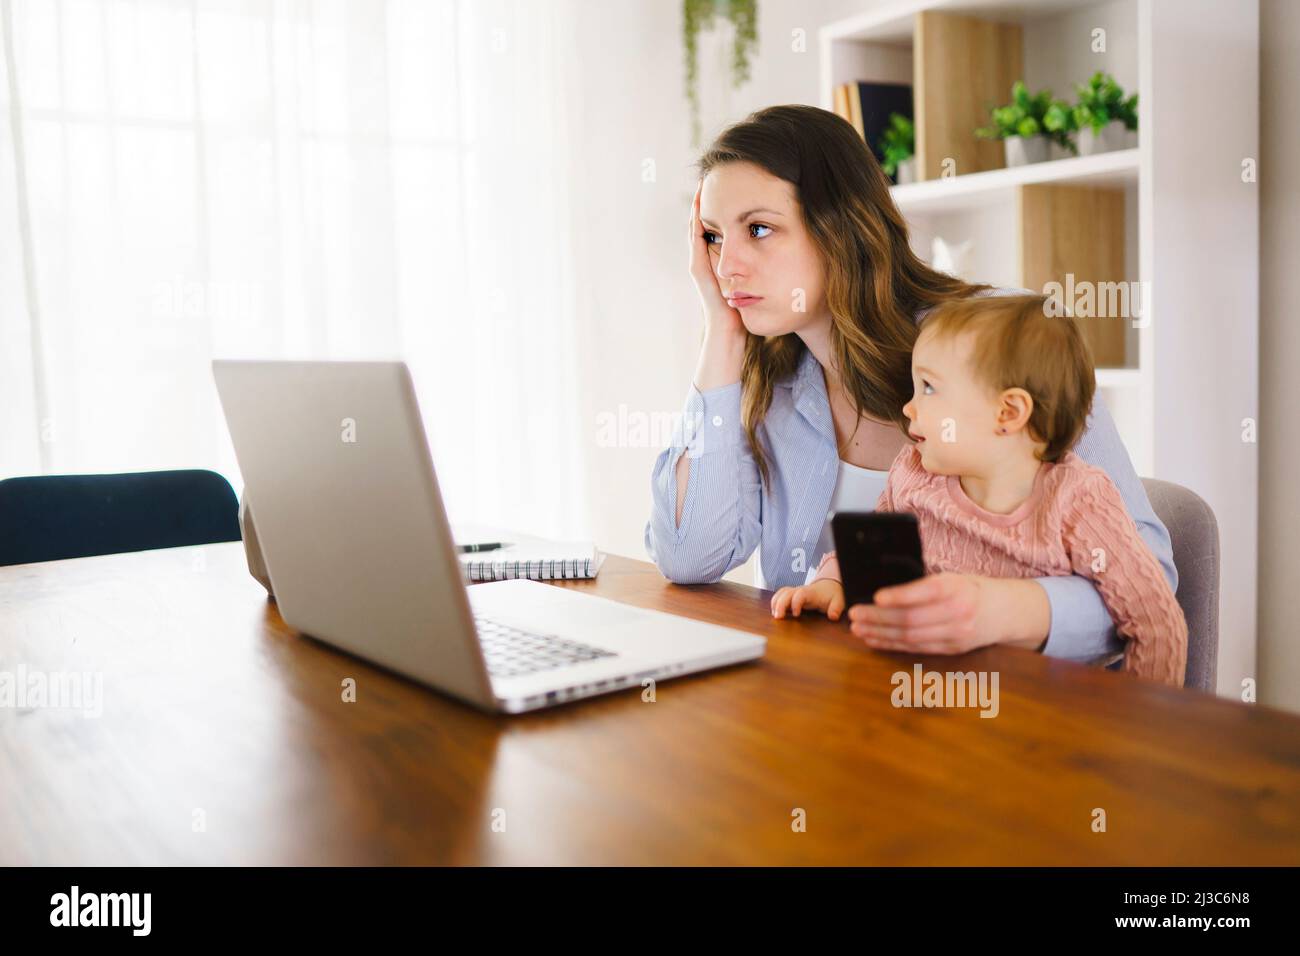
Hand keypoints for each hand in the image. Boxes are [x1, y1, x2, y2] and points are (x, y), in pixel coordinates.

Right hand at [687, 180, 745, 339]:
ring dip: (697, 209)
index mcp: (715, 262)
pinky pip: (696, 243)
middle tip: (708, 180)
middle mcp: (704, 262)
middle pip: (702, 225)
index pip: (713, 230)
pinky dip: (696, 225)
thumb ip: (755, 268)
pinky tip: (699, 210)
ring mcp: (699, 266)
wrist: (728, 333)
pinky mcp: (699, 271)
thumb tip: (773, 249)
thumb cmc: (742, 311)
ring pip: (695, 230)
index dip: (717, 210)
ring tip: (702, 187)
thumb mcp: (750, 282)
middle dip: (705, 204)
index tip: (724, 189)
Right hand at [771, 578, 846, 620]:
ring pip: (781, 593)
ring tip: (775, 616)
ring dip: (775, 603)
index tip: (796, 614)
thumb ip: (836, 608)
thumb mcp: (838, 601)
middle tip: (778, 617)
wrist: (829, 586)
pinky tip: (775, 613)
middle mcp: (800, 590)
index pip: (800, 594)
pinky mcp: (791, 596)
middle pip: (786, 593)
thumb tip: (833, 616)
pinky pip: (780, 596)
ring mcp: (795, 592)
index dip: (796, 603)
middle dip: (780, 604)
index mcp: (811, 592)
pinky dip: (775, 603)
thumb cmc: (832, 595)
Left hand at [846, 573, 1049, 653]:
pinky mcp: (951, 649)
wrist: (1005, 611)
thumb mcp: (951, 578)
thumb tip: (882, 590)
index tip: (876, 597)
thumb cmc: (969, 588)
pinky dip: (892, 644)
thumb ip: (923, 583)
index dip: (899, 596)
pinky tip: (874, 639)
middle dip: (879, 618)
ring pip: (911, 637)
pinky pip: (917, 648)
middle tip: (855, 614)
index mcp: (956, 588)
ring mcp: (955, 634)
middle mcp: (958, 612)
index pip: (925, 592)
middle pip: (912, 619)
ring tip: (858, 629)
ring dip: (880, 634)